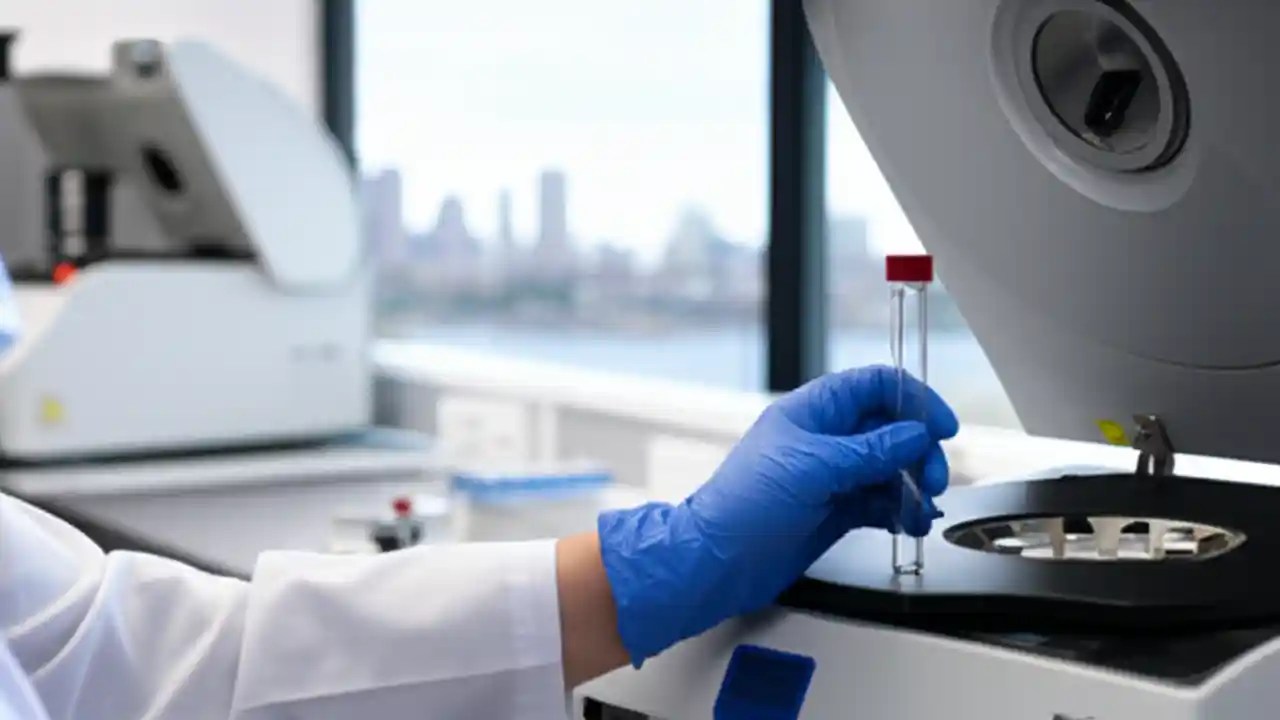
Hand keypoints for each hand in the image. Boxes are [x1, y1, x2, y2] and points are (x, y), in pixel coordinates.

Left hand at [597, 365, 957, 664]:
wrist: (717, 561)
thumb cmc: (743, 505)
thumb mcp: (814, 469)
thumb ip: (870, 451)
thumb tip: (914, 435)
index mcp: (813, 411)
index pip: (875, 386)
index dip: (913, 400)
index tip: (941, 427)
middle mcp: (825, 439)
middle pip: (891, 429)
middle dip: (918, 452)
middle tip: (931, 481)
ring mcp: (831, 476)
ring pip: (890, 469)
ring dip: (913, 487)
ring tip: (921, 510)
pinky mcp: (834, 511)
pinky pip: (880, 502)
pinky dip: (900, 511)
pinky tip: (909, 523)